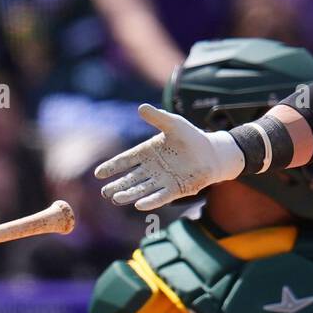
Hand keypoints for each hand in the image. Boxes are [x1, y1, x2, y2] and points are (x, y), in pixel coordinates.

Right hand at [95, 103, 244, 210]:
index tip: (99, 173)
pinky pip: (161, 196)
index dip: (113, 166)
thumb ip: (158, 118)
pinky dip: (151, 201)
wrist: (213, 153)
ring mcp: (163, 180)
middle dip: (117, 185)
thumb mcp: (174, 124)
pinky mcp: (176, 189)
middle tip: (104, 192)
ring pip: (142, 189)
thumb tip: (142, 107)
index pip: (126, 160)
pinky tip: (140, 205)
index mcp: (147, 152)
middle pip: (131, 178)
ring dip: (130, 194)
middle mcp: (152, 169)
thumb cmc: (191, 137)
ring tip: (117, 198)